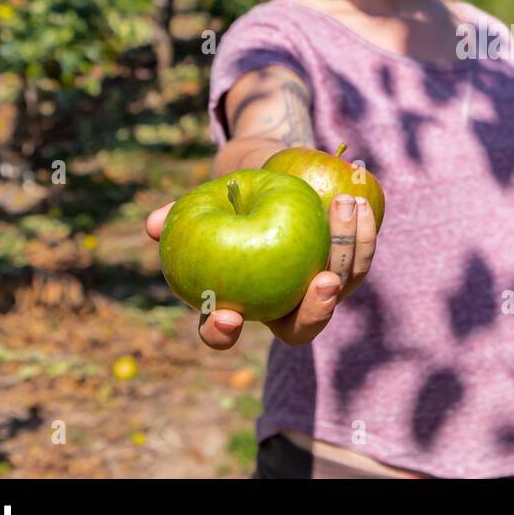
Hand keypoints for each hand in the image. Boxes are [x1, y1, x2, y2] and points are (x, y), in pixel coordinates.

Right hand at [145, 193, 377, 349]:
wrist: (273, 180)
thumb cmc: (233, 199)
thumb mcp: (205, 203)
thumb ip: (180, 214)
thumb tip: (152, 225)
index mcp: (239, 304)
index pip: (223, 333)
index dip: (221, 333)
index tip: (227, 315)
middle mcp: (284, 306)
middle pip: (301, 329)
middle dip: (315, 313)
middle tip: (322, 283)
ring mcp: (319, 290)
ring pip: (340, 288)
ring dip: (346, 254)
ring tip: (342, 211)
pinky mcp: (347, 265)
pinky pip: (358, 257)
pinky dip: (361, 232)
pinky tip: (359, 203)